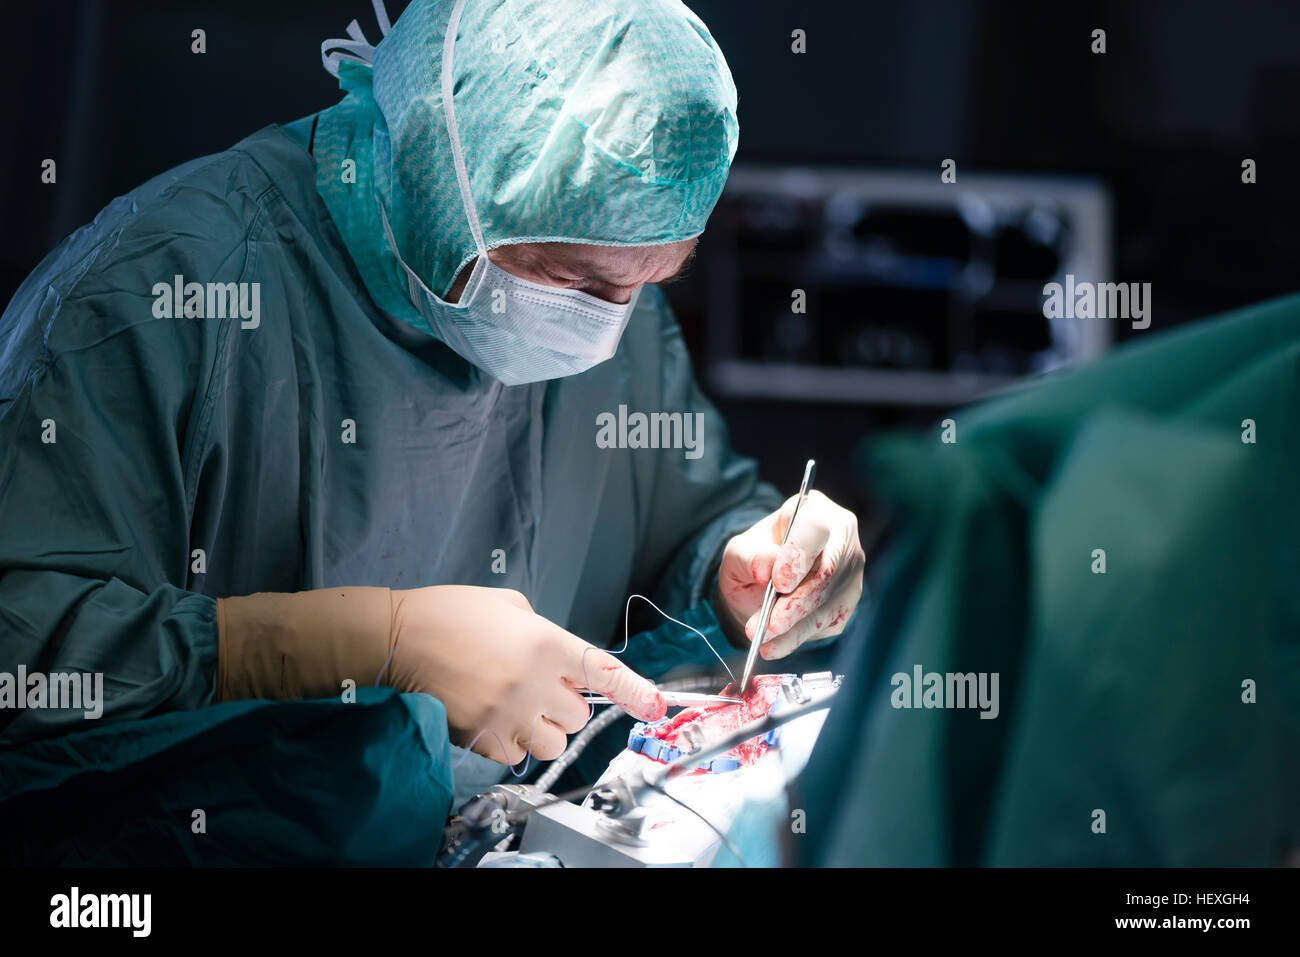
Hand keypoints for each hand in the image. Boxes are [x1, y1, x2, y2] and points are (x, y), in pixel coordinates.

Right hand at [384, 585, 664, 764]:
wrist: (397, 639)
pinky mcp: (482, 737)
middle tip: (538, 688)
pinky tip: (492, 716)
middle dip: (566, 706)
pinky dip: (512, 742)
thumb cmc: (452, 614)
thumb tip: (562, 663)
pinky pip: (517, 755)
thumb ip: (545, 634)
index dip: (635, 692)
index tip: (655, 707)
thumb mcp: (510, 607)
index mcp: (544, 641)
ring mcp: (507, 714)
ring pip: (553, 744)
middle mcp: (532, 682)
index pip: (602, 672)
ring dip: (544, 730)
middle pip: (578, 717)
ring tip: (517, 707)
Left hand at [715, 491, 864, 658]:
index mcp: (817, 511)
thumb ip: (749, 555)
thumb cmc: (755, 556)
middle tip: (767, 623)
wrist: (762, 581)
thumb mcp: (739, 552)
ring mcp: (850, 572)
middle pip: (828, 570)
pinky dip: (798, 638)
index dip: (799, 555)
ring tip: (762, 637)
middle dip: (796, 602)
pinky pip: (827, 623)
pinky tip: (775, 645)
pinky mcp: (847, 602)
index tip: (778, 582)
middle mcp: (842, 539)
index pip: (816, 528)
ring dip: (795, 626)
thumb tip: (766, 565)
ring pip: (829, 602)